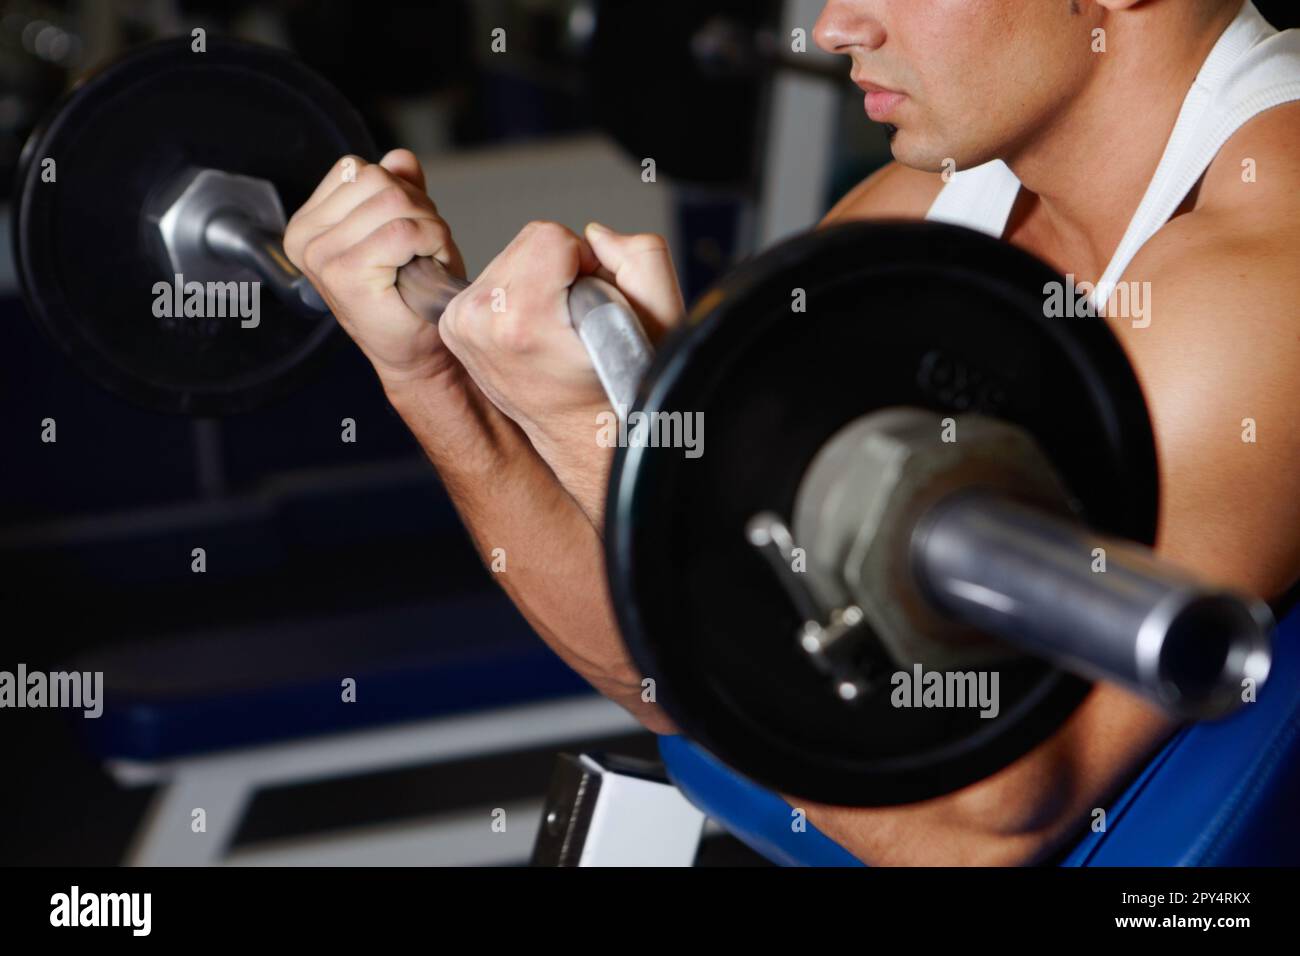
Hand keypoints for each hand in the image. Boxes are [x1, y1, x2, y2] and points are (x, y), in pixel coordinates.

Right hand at [283, 149, 466, 387]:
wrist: (417, 352)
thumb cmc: (410, 297)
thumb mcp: (404, 229)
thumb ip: (398, 189)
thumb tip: (400, 157)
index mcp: (308, 223)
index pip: (357, 169)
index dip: (398, 191)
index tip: (406, 234)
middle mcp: (304, 236)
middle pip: (378, 179)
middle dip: (416, 208)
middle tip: (422, 248)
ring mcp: (320, 255)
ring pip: (393, 200)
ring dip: (427, 225)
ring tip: (423, 257)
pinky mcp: (344, 272)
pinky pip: (403, 230)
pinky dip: (431, 242)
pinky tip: (427, 266)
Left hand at [439, 220, 683, 522]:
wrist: (584, 437)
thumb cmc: (619, 388)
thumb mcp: (660, 321)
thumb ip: (642, 257)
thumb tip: (593, 236)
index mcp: (521, 322)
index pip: (553, 238)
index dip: (588, 266)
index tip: (594, 308)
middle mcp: (479, 322)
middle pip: (529, 240)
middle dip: (562, 271)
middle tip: (577, 320)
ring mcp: (459, 325)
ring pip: (512, 254)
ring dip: (542, 280)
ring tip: (559, 328)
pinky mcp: (453, 324)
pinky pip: (496, 274)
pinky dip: (522, 292)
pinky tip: (537, 329)